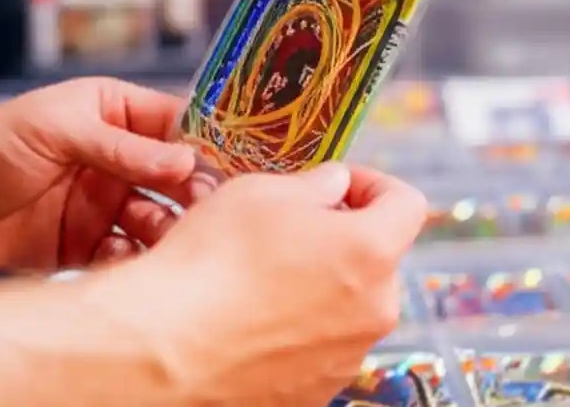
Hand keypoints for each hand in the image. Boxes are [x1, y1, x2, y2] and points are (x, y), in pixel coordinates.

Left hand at [0, 78, 207, 270]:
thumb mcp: (58, 129)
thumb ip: (121, 146)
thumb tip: (184, 160)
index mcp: (115, 115)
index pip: (177, 124)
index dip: (206, 143)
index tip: (231, 165)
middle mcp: (117, 162)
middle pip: (177, 179)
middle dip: (193, 195)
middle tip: (200, 210)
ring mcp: (103, 207)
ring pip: (157, 222)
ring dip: (166, 232)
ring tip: (159, 237)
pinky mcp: (86, 250)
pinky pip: (126, 260)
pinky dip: (133, 264)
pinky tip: (121, 260)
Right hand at [100, 164, 426, 405]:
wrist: (163, 350)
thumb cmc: (209, 266)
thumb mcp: (257, 194)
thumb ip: (312, 186)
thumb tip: (332, 187)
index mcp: (370, 251)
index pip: (406, 203)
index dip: (373, 184)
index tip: (339, 185)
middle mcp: (373, 310)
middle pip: (378, 258)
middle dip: (343, 237)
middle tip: (289, 228)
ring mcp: (347, 357)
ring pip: (349, 305)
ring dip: (321, 284)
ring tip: (260, 277)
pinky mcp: (317, 391)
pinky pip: (322, 346)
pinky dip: (299, 328)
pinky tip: (251, 318)